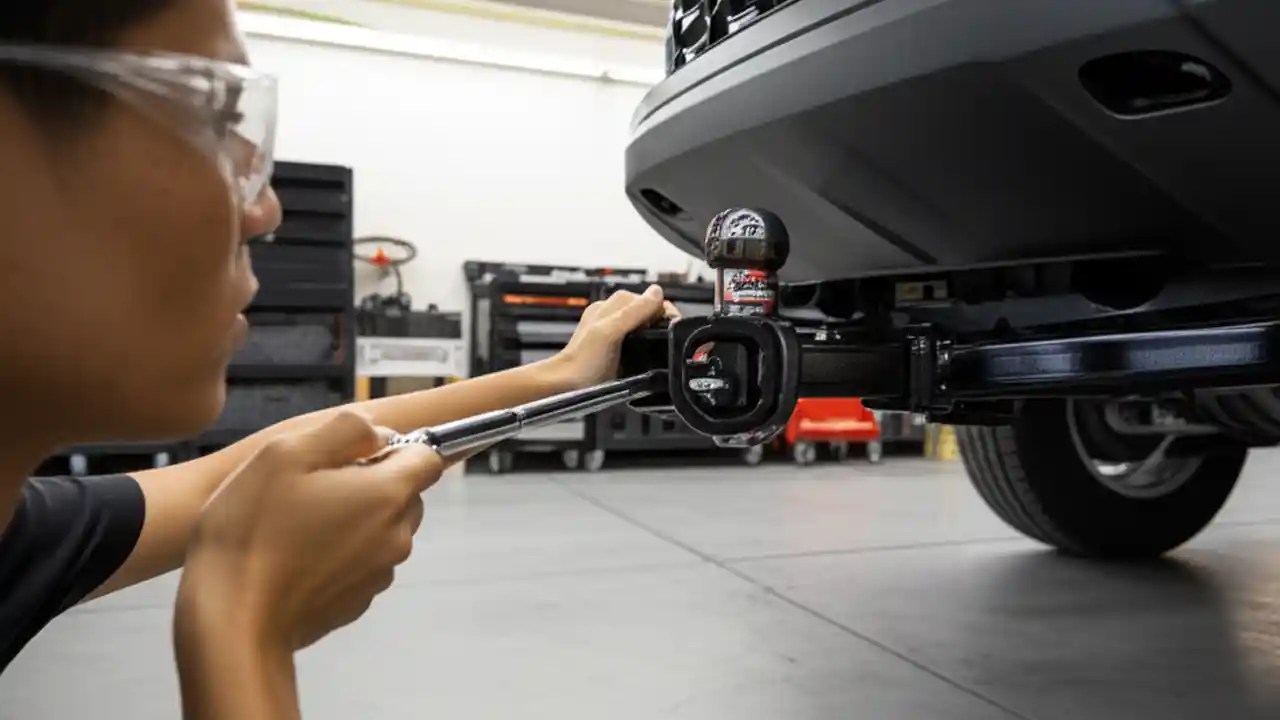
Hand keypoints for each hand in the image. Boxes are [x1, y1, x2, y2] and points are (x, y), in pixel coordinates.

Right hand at [176, 410, 441, 650]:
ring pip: (383, 528)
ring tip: (298, 523)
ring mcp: (379, 573)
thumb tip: (379, 433)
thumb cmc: (254, 532)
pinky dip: (341, 553)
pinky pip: (363, 562)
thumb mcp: (286, 454)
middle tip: (315, 487)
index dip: (396, 446)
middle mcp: (396, 536)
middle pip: (406, 493)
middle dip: (372, 481)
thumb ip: (345, 430)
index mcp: (388, 494)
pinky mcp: (358, 601)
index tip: (354, 453)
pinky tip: (296, 556)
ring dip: (354, 518)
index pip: (428, 457)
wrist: (233, 620)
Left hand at [552, 285, 677, 389]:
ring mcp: (613, 329)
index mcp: (613, 304)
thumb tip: (657, 292)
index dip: (664, 313)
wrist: (566, 386)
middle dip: (660, 325)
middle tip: (663, 344)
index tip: (671, 329)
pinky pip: (637, 341)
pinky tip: (641, 359)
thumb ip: (633, 312)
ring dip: (653, 337)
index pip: (651, 299)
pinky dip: (644, 348)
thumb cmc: (582, 362)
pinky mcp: (614, 346)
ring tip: (652, 352)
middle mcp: (613, 313)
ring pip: (644, 326)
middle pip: (649, 312)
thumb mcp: (610, 333)